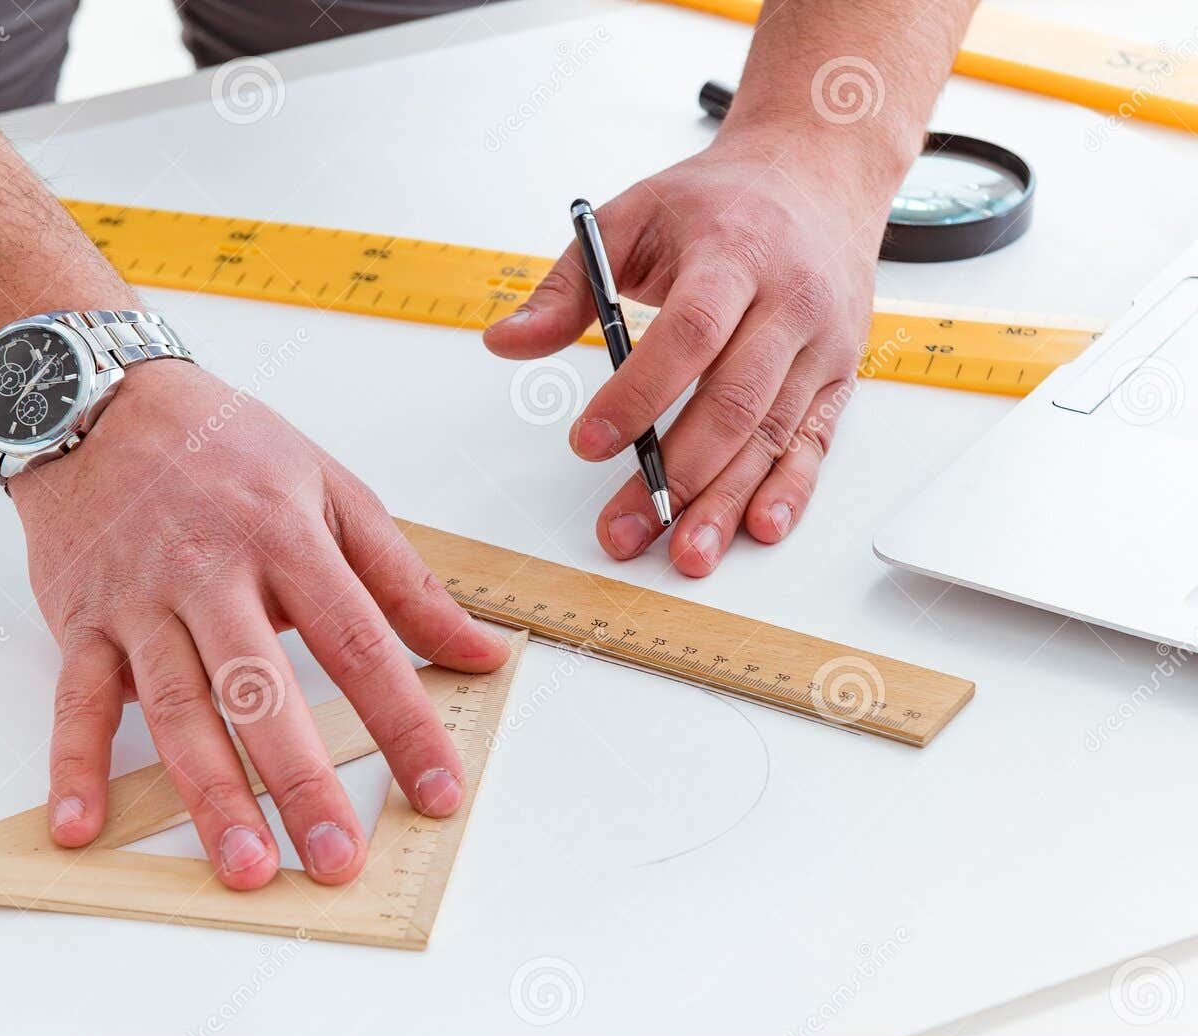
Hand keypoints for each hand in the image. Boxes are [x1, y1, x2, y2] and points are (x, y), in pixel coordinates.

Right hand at [8, 360, 510, 889]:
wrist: (98, 400)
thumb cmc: (227, 447)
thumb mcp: (333, 489)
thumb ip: (405, 580)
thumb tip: (480, 651)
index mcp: (286, 536)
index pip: (358, 642)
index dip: (402, 722)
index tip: (437, 791)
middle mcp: (211, 572)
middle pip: (261, 688)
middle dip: (302, 780)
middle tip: (337, 859)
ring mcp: (139, 601)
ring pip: (177, 708)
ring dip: (210, 793)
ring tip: (245, 867)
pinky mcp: (79, 620)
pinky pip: (75, 700)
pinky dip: (73, 764)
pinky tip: (82, 827)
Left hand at [485, 128, 881, 574]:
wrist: (817, 174)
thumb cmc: (718, 203)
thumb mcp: (631, 218)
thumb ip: (567, 287)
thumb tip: (505, 341)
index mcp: (733, 253)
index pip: (689, 333)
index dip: (638, 394)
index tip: (589, 442)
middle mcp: (788, 300)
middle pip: (734, 400)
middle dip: (676, 475)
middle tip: (625, 527)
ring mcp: (821, 343)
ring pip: (772, 434)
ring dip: (726, 501)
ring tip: (685, 554)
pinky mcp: (838, 375)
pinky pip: (813, 442)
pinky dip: (788, 491)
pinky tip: (757, 528)